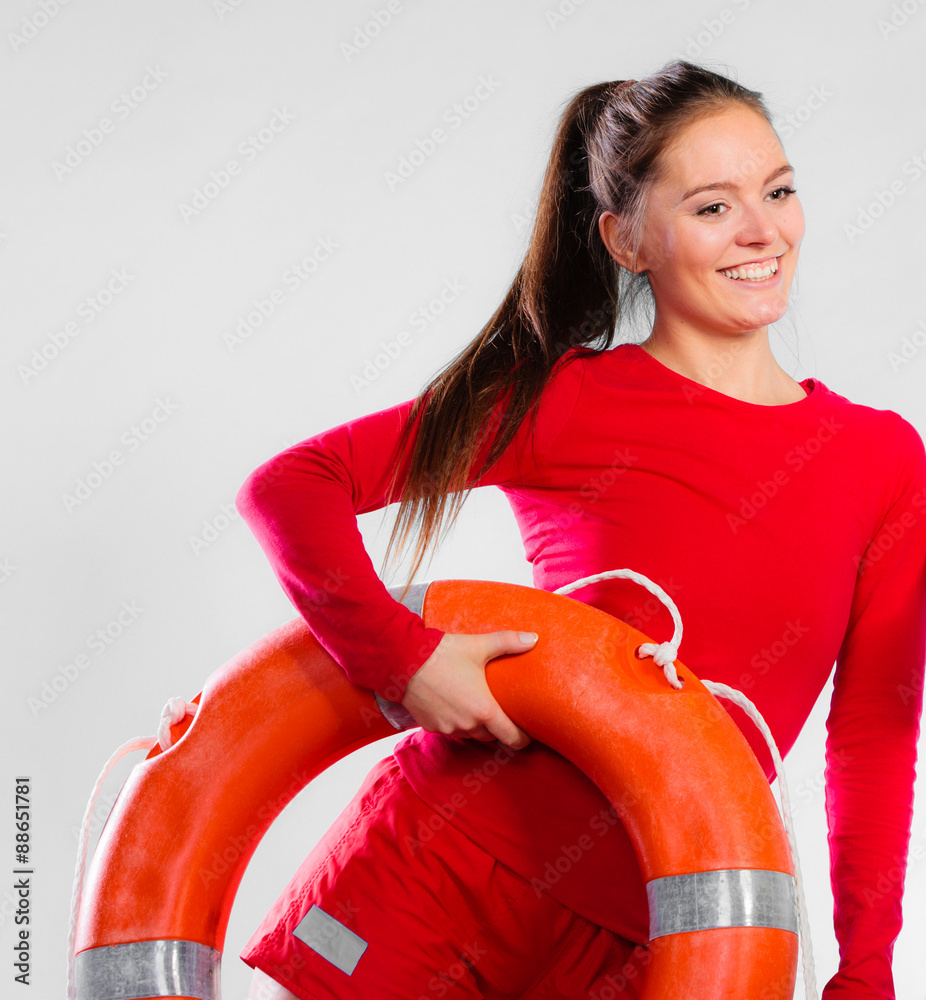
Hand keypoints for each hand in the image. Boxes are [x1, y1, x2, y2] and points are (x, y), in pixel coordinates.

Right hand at [399, 630, 537, 748]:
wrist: (403, 660)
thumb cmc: (443, 653)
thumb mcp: (479, 645)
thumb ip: (508, 642)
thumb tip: (534, 638)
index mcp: (484, 709)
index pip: (511, 737)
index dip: (522, 739)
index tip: (527, 736)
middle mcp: (467, 724)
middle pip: (490, 736)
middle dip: (496, 727)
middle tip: (500, 713)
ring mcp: (447, 727)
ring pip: (469, 733)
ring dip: (474, 725)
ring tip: (476, 707)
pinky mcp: (430, 725)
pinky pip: (449, 729)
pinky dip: (454, 721)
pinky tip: (453, 704)